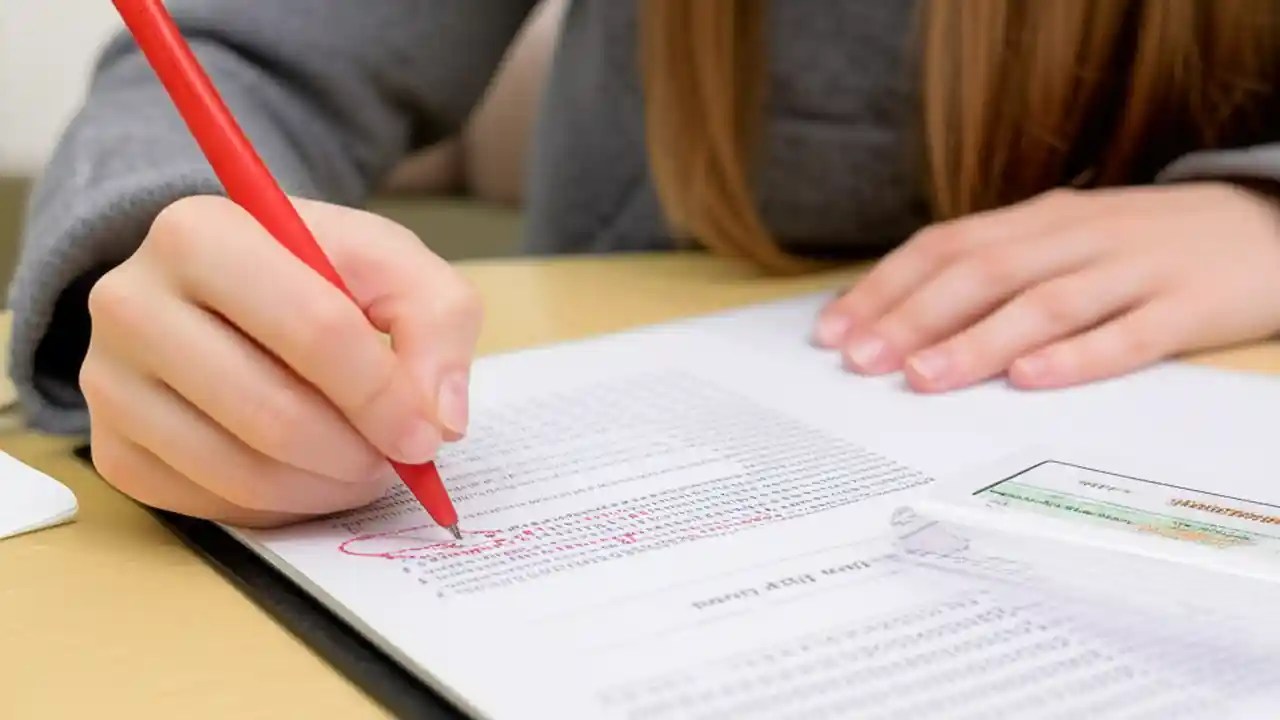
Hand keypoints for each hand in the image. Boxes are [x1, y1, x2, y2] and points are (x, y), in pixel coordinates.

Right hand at [81, 196, 481, 526]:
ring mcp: (109, 382)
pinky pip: (211, 504)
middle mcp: (131, 304)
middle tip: (399, 461)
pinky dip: (282, 506)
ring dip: (326, 487)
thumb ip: (437, 319)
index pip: (314, 328)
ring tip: (364, 466)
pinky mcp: (111, 448)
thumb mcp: (387, 264)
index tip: (426, 434)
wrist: (221, 289)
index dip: (384, 394)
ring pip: (240, 471)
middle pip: (272, 412)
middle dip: (358, 453)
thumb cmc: (311, 272)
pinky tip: (311, 474)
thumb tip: (440, 420)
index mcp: (200, 233)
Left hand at [813, 183, 1279, 390]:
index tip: (835, 331)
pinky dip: (1076, 356)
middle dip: (912, 316)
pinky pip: (1128, 334)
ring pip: (1043, 303)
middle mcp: (1078, 237)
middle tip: (861, 360)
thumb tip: (905, 315)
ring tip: (921, 377)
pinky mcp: (1189, 306)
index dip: (886, 287)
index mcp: (1041, 220)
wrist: (1265, 224)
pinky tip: (1031, 377)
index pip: (946, 246)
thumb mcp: (1065, 241)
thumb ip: (998, 270)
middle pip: (982, 273)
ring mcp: (1134, 269)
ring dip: (975, 341)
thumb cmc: (1142, 245)